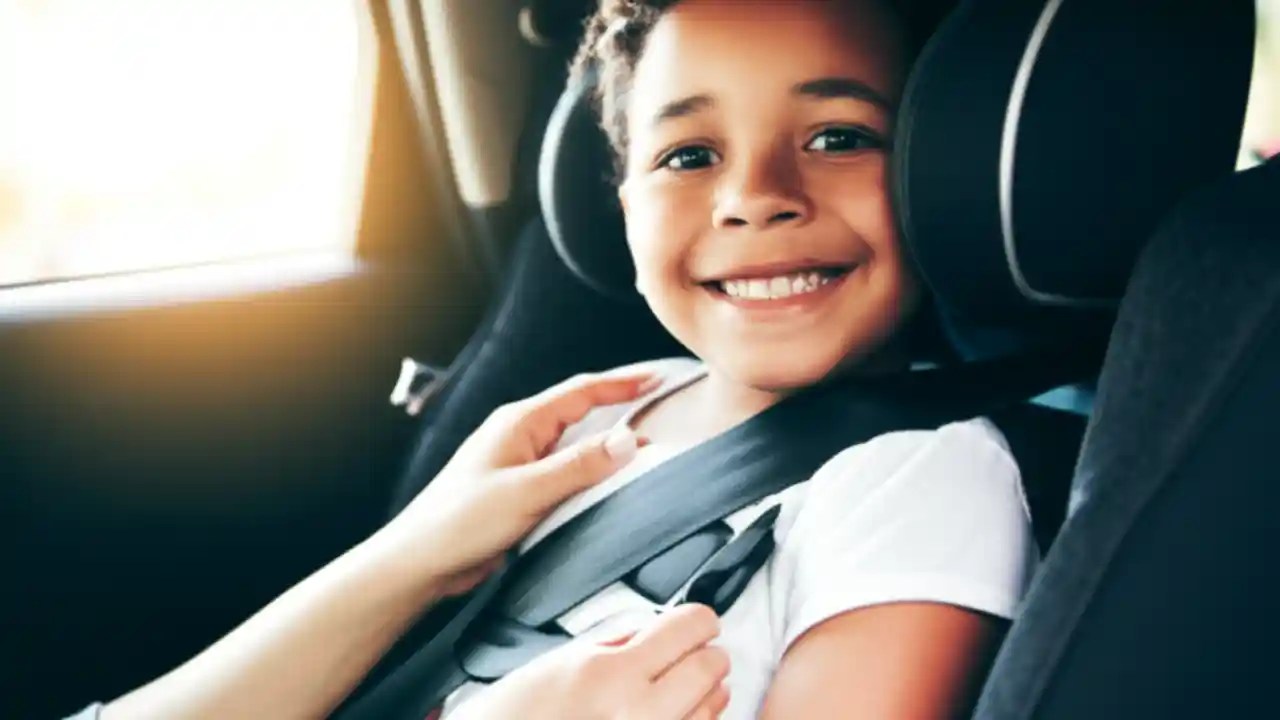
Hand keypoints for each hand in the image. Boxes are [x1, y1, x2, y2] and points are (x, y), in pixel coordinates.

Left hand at [376, 371, 657, 595]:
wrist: (420, 562)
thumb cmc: (460, 522)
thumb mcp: (527, 492)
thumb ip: (579, 466)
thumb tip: (628, 441)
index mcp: (520, 422)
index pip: (581, 392)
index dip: (623, 383)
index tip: (658, 379)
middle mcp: (520, 436)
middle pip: (580, 413)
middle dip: (620, 408)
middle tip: (660, 407)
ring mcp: (519, 463)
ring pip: (574, 445)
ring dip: (607, 446)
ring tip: (644, 450)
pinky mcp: (519, 491)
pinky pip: (564, 473)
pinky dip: (590, 474)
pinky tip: (607, 487)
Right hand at [451, 604, 730, 719]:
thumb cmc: (516, 717)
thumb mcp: (562, 662)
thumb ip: (617, 641)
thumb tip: (660, 627)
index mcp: (610, 675)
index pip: (689, 629)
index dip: (697, 620)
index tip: (697, 622)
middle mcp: (639, 715)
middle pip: (710, 667)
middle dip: (704, 654)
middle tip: (689, 653)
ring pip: (714, 707)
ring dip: (704, 691)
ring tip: (678, 688)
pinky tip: (675, 714)